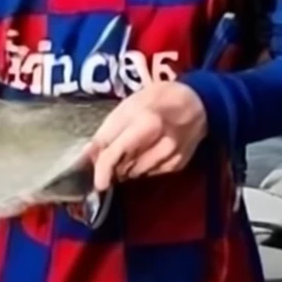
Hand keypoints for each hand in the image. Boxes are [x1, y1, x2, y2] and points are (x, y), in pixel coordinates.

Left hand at [85, 80, 206, 191]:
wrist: (195, 103)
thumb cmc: (156, 99)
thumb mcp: (127, 107)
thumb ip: (106, 133)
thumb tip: (86, 157)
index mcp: (146, 123)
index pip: (117, 154)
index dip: (103, 170)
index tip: (98, 182)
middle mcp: (162, 144)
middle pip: (126, 168)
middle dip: (115, 165)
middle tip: (115, 151)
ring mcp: (172, 157)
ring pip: (137, 174)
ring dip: (129, 167)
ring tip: (134, 147)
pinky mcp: (178, 165)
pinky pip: (152, 173)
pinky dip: (144, 166)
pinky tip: (149, 150)